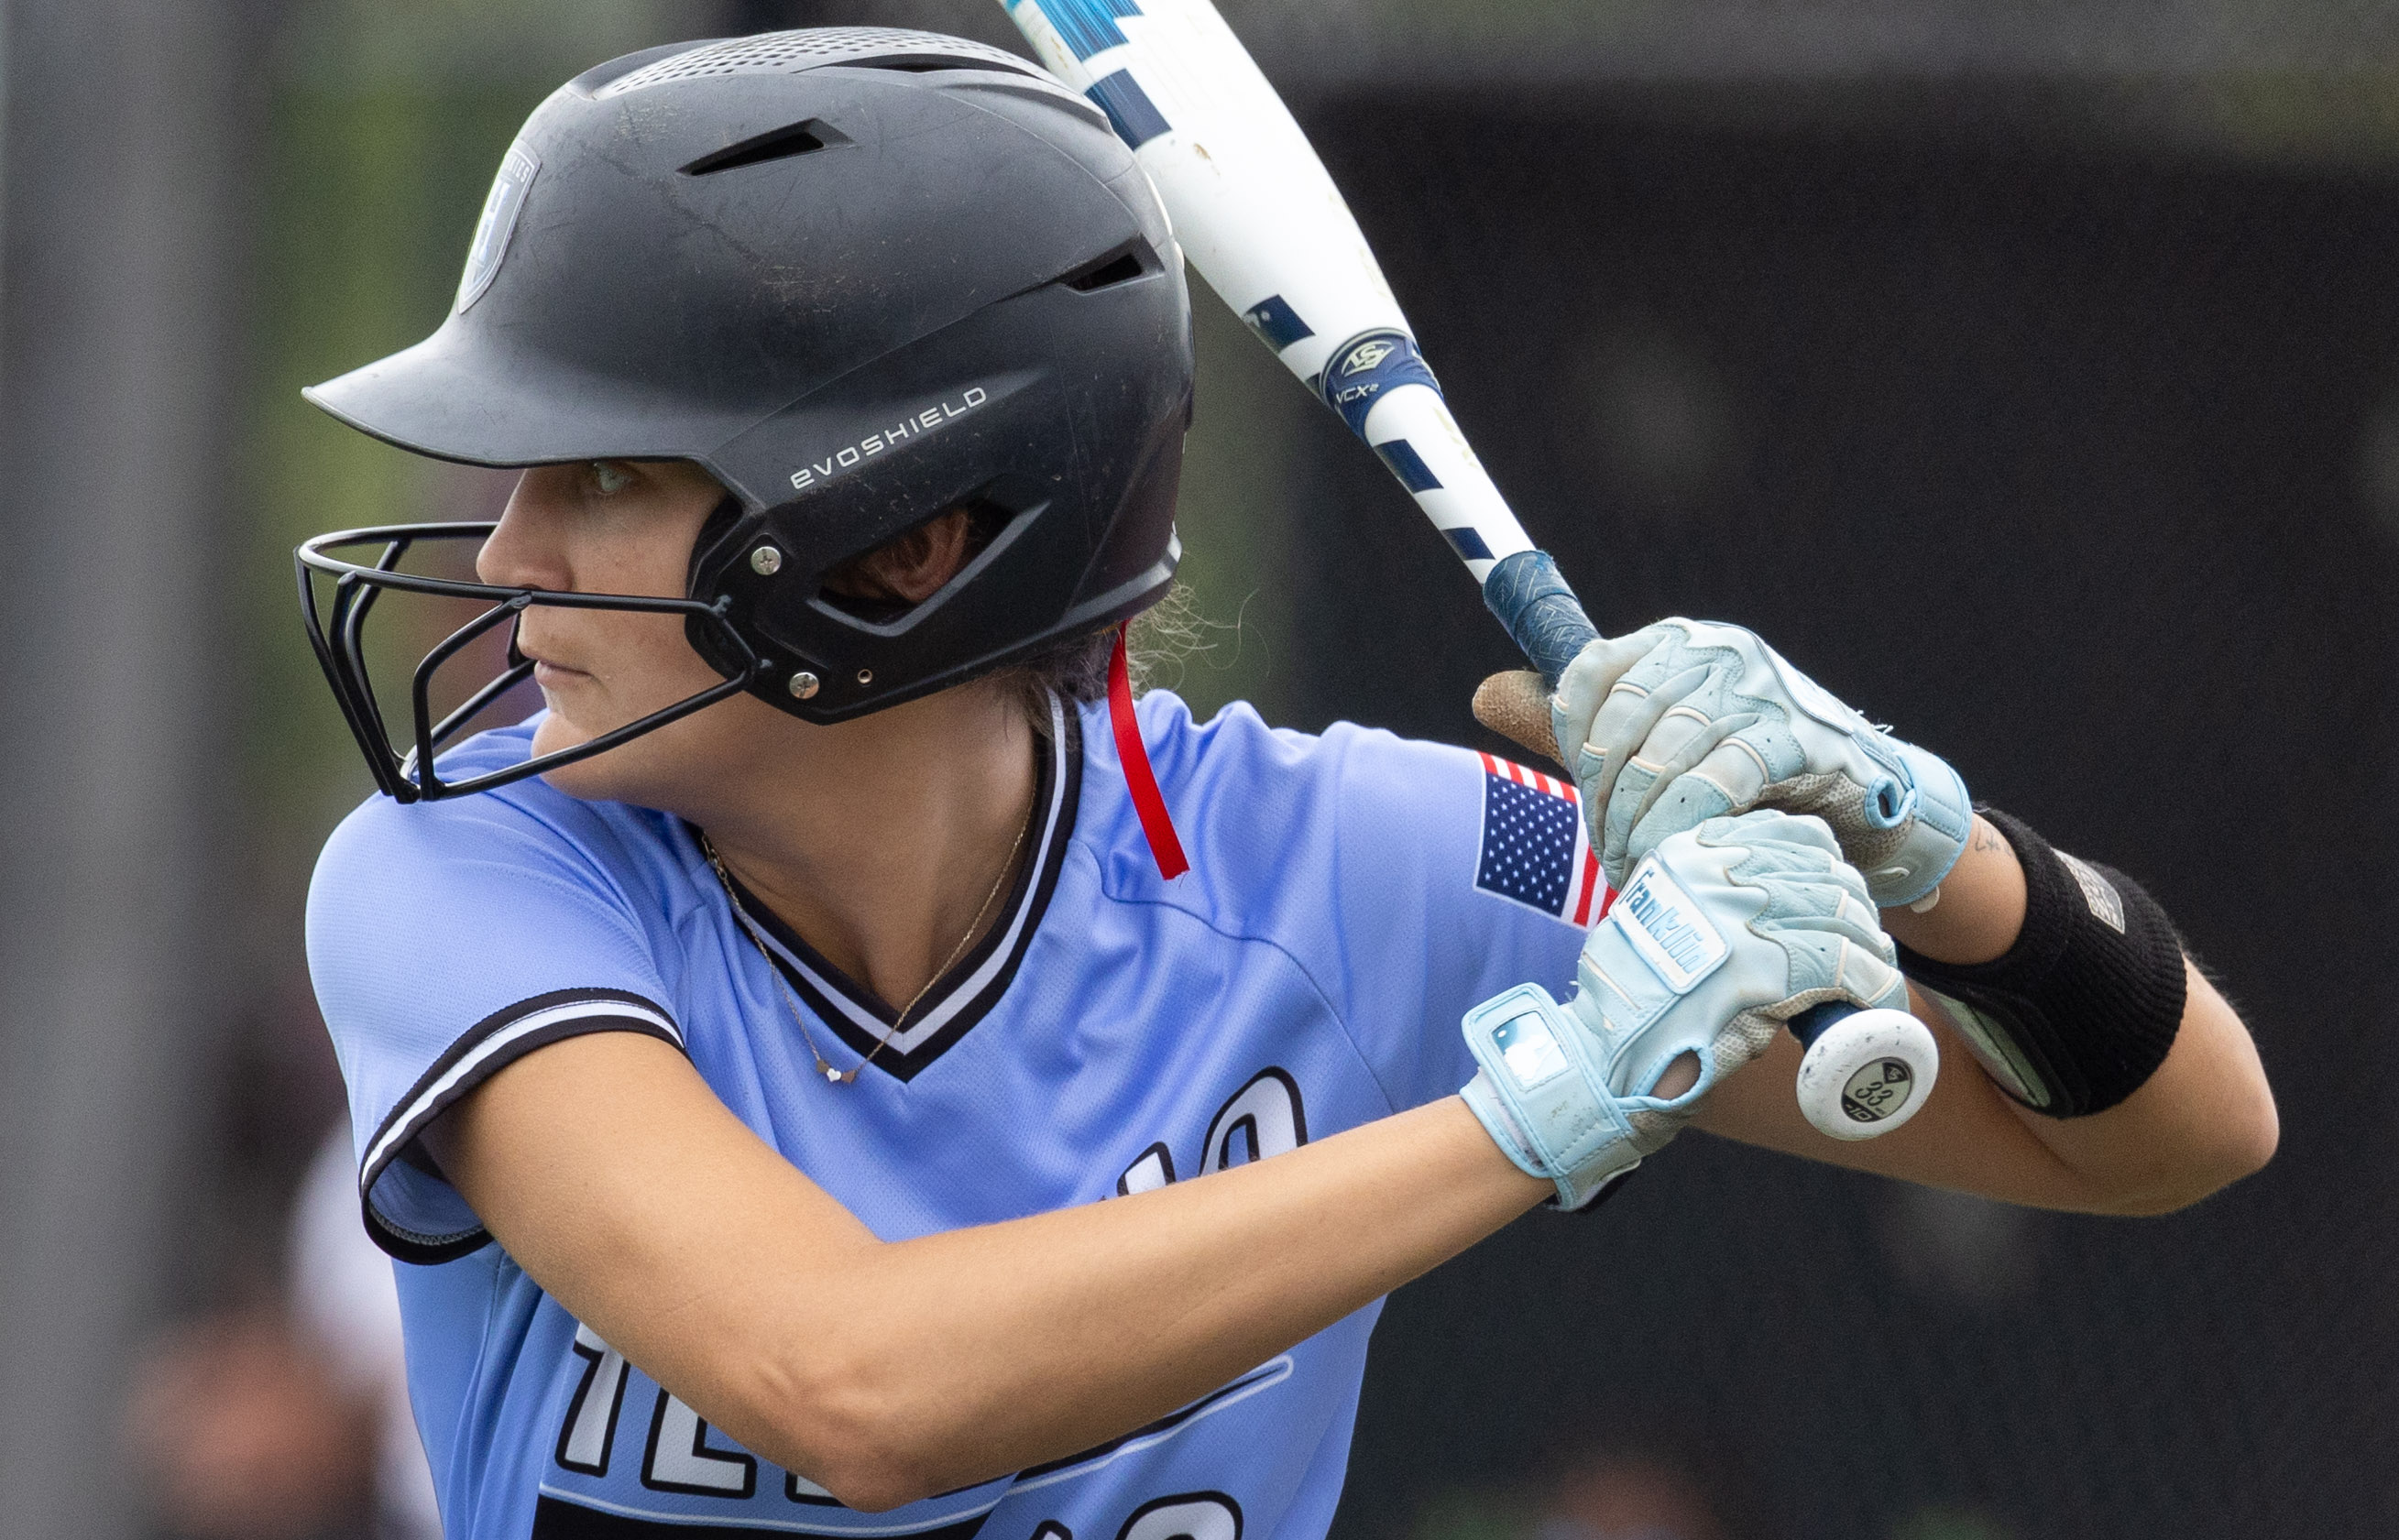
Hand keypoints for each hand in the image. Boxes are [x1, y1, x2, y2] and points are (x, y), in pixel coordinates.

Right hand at [1460, 810, 1906, 1207]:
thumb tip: (1773, 910)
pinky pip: (1850, 965)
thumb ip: (1706, 899)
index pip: (1792, 834)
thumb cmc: (1632, 1003)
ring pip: (1845, 915)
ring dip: (1872, 949)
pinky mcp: (1768, 966)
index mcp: (1691, 852)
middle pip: (1827, 873)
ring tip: (1873, 981)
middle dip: (1857, 912)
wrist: (1605, 1058)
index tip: (1837, 903)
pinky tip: (1879, 1004)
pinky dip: (1877, 986)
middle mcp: (1718, 871)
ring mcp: (1743, 915)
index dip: (1829, 868)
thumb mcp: (1658, 919)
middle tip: (1861, 953)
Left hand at [1549, 619, 1970, 907]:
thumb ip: (1579, 725)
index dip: (1574, 741)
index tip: (1587, 797)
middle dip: (1605, 795)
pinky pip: (1721, 777)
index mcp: (1675, 642)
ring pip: (1666, 751)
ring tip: (1636, 866)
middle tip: (1608, 851)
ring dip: (1639, 820)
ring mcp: (1763, 688)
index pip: (1591, 673)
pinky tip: (1676, 854)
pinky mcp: (1801, 738)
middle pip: (1624, 718)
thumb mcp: (1655, 745)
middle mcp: (1717, 649)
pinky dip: (1686, 821)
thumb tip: (1482, 693)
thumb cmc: (1747, 776)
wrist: (1862, 806)